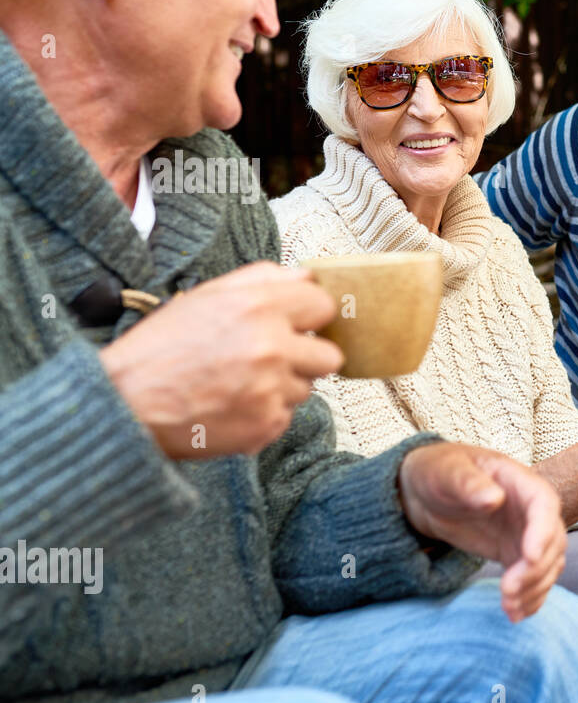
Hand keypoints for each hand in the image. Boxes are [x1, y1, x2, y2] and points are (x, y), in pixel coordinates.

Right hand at [99, 262, 341, 457]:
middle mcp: (271, 347)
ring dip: (281, 387)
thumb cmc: (160, 348)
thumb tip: (306, 277)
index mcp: (258, 306)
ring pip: (306, 388)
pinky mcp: (266, 425)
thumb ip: (261, 280)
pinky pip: (285, 416)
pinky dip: (263, 414)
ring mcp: (271, 389)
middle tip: (269, 360)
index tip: (297, 325)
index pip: (324, 306)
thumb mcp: (205, 297)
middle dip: (304, 358)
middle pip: (329, 355)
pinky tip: (230, 406)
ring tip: (237, 383)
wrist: (123, 404)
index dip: (310, 316)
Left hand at [399, 442, 565, 621]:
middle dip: (536, 570)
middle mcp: (532, 509)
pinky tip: (514, 615)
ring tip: (509, 608)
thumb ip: (469, 483)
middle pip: (553, 541)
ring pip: (549, 565)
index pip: (544, 506)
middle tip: (509, 591)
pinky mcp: (516, 554)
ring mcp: (527, 533)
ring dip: (534, 589)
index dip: (542, 533)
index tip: (529, 557)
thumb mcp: (447, 472)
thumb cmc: (439, 471)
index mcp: (521, 482)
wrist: (428, 490)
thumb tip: (494, 499)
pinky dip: (530, 598)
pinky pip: (534, 578)